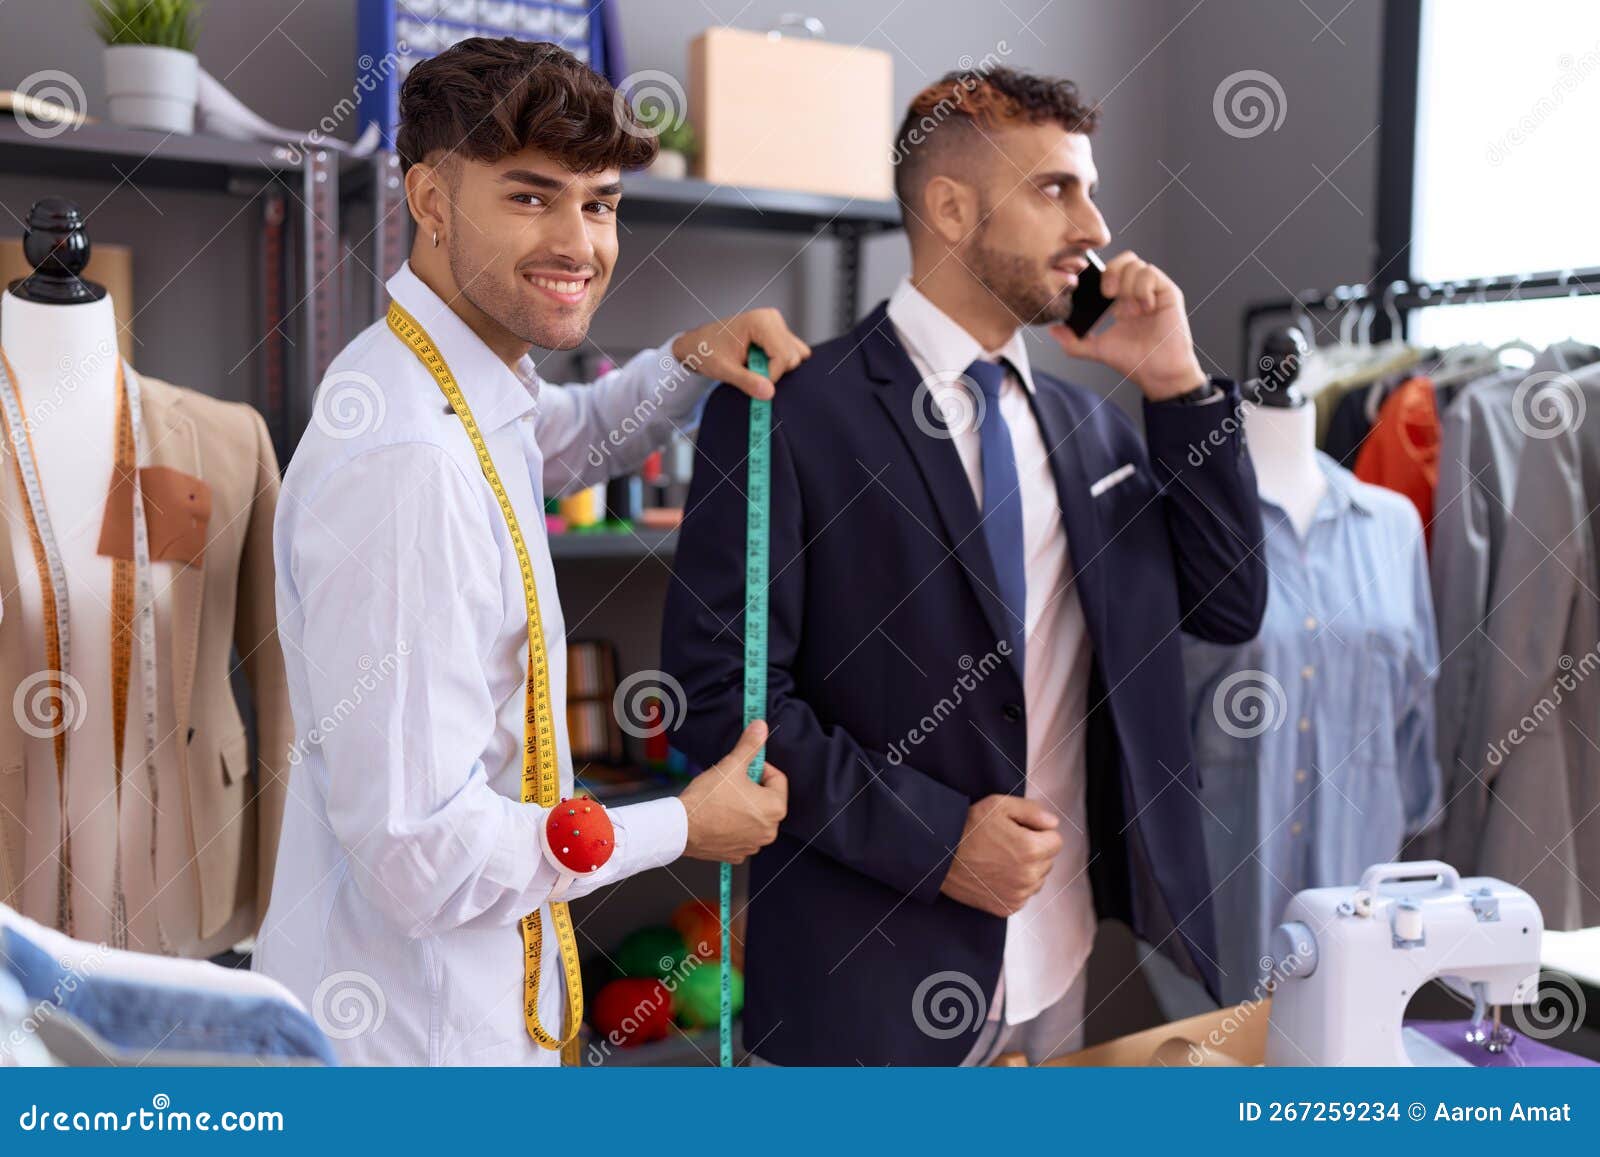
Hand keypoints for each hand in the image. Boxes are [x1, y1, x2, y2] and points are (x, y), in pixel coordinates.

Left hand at [672, 308, 811, 400]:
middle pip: (793, 356)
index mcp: (760, 321)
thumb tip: (769, 393)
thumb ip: (747, 382)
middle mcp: (772, 319)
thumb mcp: (723, 369)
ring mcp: (777, 325)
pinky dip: (779, 365)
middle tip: (750, 370)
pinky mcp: (779, 334)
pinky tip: (760, 363)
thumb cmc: (707, 350)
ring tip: (753, 365)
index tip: (754, 382)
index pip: (783, 355)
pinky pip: (792, 354)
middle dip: (775, 371)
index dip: (772, 375)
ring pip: (795, 356)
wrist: (698, 344)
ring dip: (777, 369)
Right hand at [679, 721, 788, 862]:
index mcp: (775, 808)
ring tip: (722, 801)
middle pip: (767, 799)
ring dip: (744, 807)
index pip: (777, 778)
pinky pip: (742, 834)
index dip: (759, 768)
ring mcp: (754, 845)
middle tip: (731, 784)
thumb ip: (750, 745)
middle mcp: (770, 830)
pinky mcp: (738, 854)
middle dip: (752, 788)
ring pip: (754, 817)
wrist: (680, 828)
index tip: (743, 768)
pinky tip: (718, 818)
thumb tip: (761, 726)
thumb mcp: (731, 766)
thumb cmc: (707, 799)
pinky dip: (733, 826)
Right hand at [939, 794, 1062, 916]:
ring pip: (1037, 879)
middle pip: (1048, 861)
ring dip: (1026, 869)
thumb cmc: (968, 828)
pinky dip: (1014, 885)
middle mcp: (1029, 876)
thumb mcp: (999, 805)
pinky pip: (1023, 894)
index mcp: (1032, 849)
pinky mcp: (1007, 907)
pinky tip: (995, 873)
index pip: (1056, 841)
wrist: (940, 856)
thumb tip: (1053, 823)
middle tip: (1007, 843)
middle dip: (1035, 850)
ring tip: (1000, 858)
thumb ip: (1032, 811)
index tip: (1020, 830)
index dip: (1039, 832)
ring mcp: (1018, 895)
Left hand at [1046, 251, 1206, 401]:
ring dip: (1127, 285)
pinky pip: (1151, 273)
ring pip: (1136, 264)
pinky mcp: (1168, 292)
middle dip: (1110, 272)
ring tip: (1129, 311)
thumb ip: (1073, 341)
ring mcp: (1153, 290)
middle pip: (1123, 258)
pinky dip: (1142, 288)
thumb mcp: (1097, 349)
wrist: (1158, 373)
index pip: (1109, 270)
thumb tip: (1052, 329)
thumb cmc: (1133, 361)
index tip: (1090, 287)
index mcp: (1121, 299)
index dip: (1098, 272)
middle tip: (1107, 295)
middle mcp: (1137, 291)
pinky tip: (1144, 308)